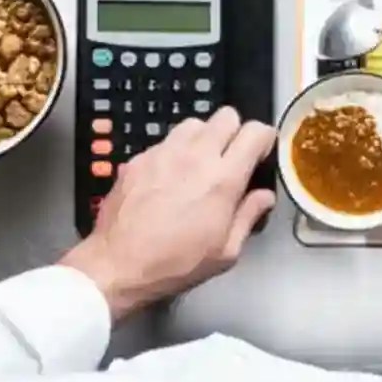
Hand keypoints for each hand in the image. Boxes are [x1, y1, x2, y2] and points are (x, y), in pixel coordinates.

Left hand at [60, 107, 276, 319]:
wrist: (117, 266)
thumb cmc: (175, 264)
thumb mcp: (226, 252)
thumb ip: (249, 216)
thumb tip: (264, 196)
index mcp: (223, 179)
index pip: (255, 132)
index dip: (264, 138)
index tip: (261, 152)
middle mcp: (195, 157)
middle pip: (226, 115)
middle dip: (235, 131)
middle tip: (232, 156)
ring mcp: (163, 153)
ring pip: (194, 123)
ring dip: (204, 137)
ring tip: (200, 162)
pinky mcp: (138, 159)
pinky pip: (165, 141)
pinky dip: (174, 152)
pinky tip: (170, 177)